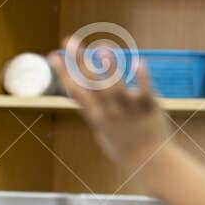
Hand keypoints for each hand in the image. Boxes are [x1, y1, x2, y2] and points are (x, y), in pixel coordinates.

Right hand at [49, 38, 174, 172]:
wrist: (152, 163)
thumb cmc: (125, 147)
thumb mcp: (102, 133)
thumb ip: (92, 113)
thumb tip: (80, 96)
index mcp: (96, 118)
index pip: (75, 92)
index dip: (63, 73)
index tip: (53, 56)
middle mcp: (111, 113)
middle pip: (92, 84)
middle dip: (79, 62)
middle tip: (70, 41)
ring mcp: (130, 110)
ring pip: (117, 87)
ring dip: (109, 68)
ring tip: (102, 50)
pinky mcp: (150, 108)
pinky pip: (145, 91)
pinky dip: (142, 77)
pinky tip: (138, 61)